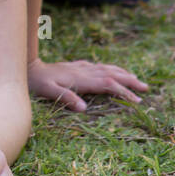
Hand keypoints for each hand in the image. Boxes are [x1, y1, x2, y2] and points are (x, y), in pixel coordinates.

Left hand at [28, 58, 147, 111]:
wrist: (29, 67)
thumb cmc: (38, 82)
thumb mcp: (49, 91)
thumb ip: (66, 98)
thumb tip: (84, 109)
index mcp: (81, 79)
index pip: (107, 84)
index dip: (123, 91)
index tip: (137, 100)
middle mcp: (84, 71)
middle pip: (111, 74)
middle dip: (129, 80)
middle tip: (145, 88)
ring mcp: (81, 68)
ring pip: (106, 69)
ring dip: (123, 73)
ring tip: (136, 79)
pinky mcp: (77, 66)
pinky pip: (99, 67)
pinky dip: (110, 70)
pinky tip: (113, 72)